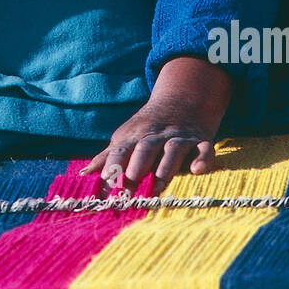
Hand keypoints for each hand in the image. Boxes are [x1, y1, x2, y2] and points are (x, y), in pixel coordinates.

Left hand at [80, 56, 232, 191]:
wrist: (182, 101)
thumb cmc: (147, 128)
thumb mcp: (126, 138)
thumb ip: (107, 158)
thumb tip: (83, 175)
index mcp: (135, 136)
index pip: (121, 150)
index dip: (113, 166)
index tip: (106, 184)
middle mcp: (156, 136)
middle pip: (145, 148)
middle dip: (137, 166)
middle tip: (129, 187)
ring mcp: (179, 137)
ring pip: (173, 149)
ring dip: (165, 167)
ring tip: (159, 186)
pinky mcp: (201, 140)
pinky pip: (204, 148)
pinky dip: (202, 158)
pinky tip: (197, 170)